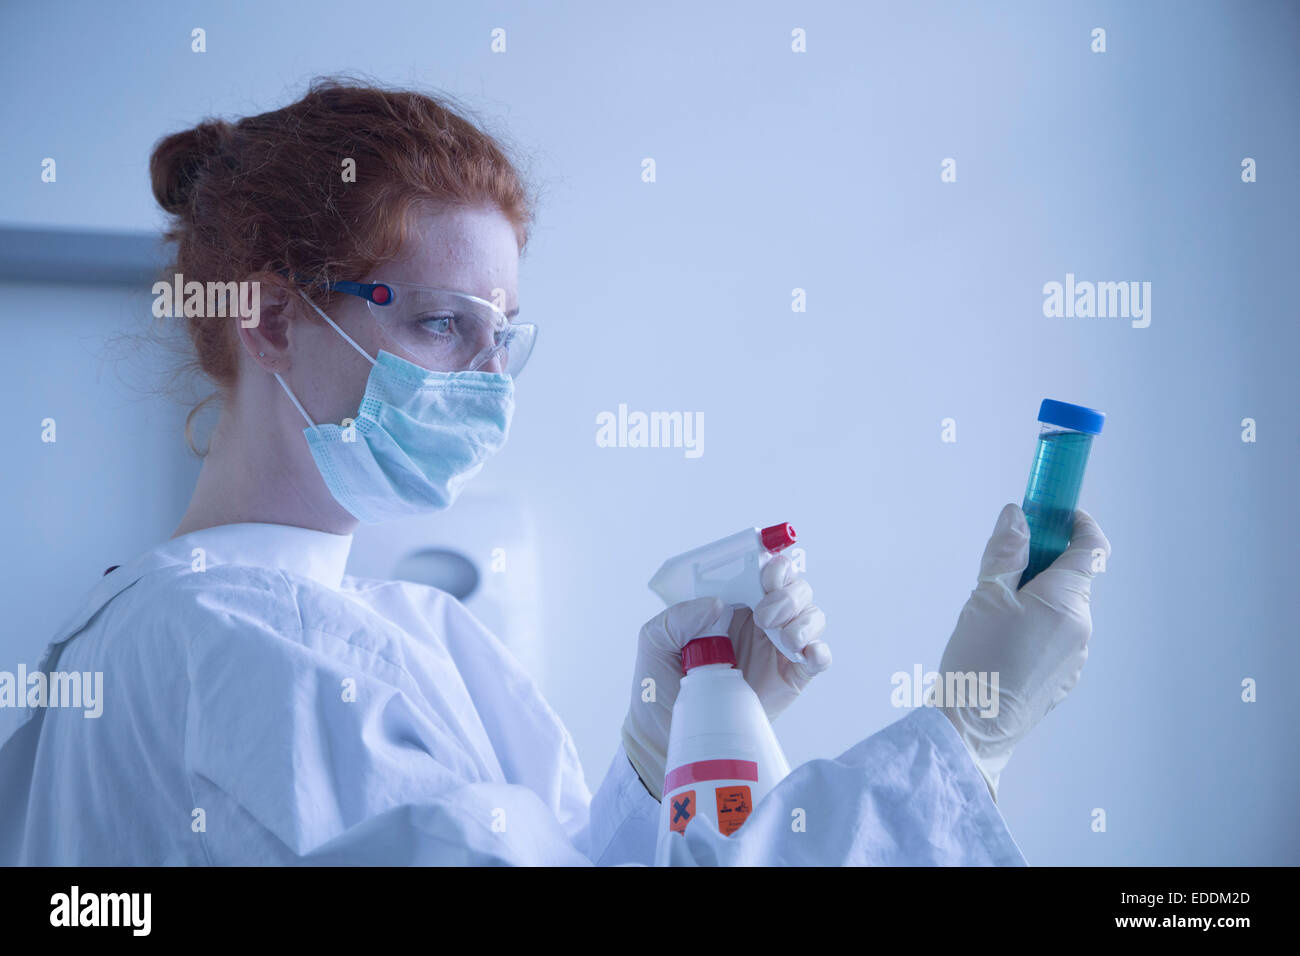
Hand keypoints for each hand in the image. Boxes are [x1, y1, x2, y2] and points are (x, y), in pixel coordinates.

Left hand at [621, 553, 829, 799]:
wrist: (668, 734)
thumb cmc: (659, 684)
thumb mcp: (654, 641)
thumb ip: (676, 617)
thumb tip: (716, 604)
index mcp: (731, 601)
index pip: (761, 569)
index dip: (772, 561)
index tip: (766, 569)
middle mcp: (760, 619)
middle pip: (794, 587)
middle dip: (787, 592)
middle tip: (763, 613)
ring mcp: (777, 648)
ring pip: (812, 616)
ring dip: (803, 619)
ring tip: (781, 636)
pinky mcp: (791, 677)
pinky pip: (819, 657)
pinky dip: (820, 650)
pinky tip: (807, 654)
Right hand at [932, 503, 1109, 800]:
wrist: (973, 731)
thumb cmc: (977, 661)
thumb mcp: (984, 597)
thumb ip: (1005, 552)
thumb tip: (1018, 516)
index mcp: (1067, 602)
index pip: (1092, 547)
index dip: (1077, 523)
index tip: (1053, 513)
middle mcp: (1082, 628)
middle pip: (1073, 578)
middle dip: (1043, 563)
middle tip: (1002, 567)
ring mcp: (1076, 658)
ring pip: (1062, 610)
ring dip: (1037, 598)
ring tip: (993, 615)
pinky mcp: (1063, 680)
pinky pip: (1056, 638)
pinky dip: (1036, 627)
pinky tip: (1001, 643)